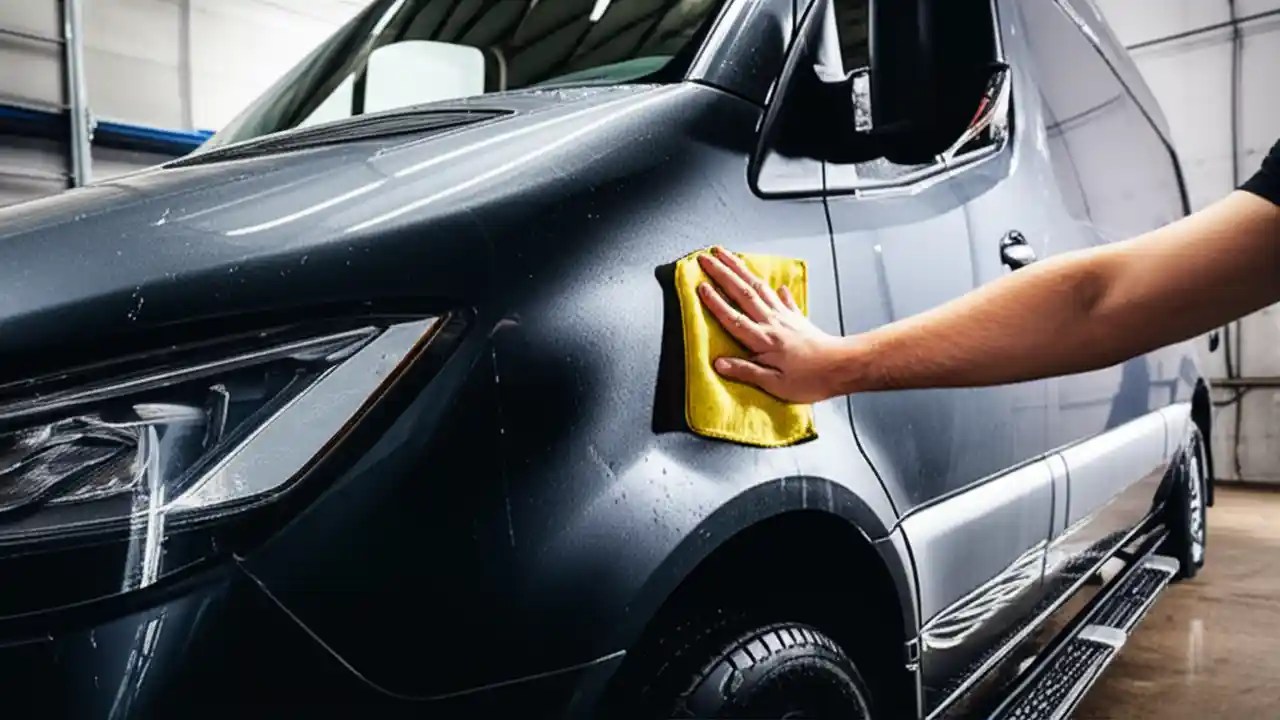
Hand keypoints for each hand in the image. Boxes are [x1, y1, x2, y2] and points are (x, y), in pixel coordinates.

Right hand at [696, 247, 849, 402]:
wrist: (843, 366)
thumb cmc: (811, 379)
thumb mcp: (775, 384)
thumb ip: (746, 371)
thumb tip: (719, 363)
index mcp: (764, 340)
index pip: (733, 318)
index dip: (715, 302)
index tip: (700, 286)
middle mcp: (772, 322)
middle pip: (743, 293)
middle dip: (722, 273)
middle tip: (706, 257)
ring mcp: (785, 317)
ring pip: (759, 288)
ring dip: (741, 270)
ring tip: (728, 256)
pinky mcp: (798, 319)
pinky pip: (784, 300)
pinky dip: (777, 291)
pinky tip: (775, 285)